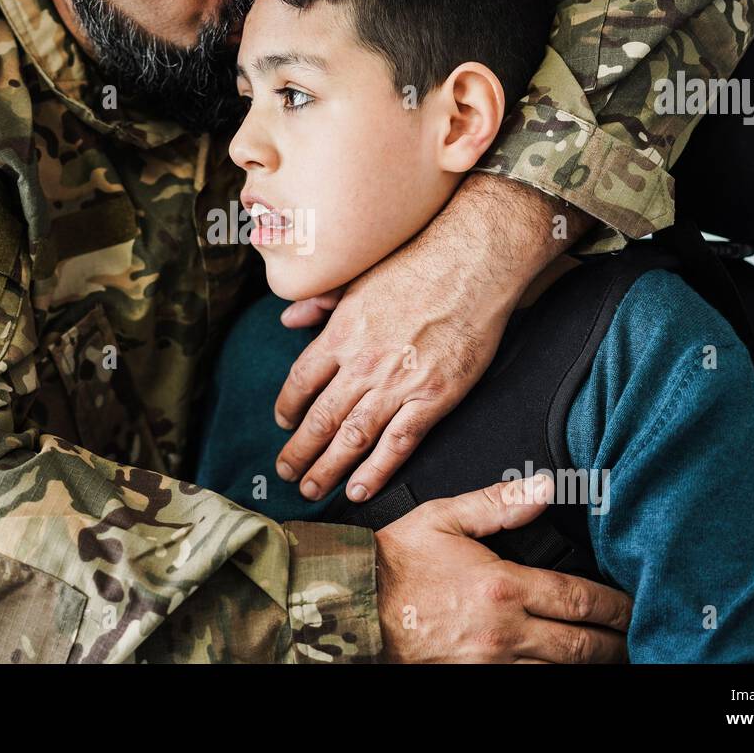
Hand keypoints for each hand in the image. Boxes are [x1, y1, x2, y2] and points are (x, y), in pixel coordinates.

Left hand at [274, 173, 588, 500]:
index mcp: (341, 334)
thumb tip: (289, 320)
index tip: (282, 423)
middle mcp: (363, 364)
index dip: (287, 408)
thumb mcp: (357, 277)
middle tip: (286, 472)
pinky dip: (375, 472)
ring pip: (352, 438)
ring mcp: (397, 385)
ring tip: (311, 489)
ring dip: (326, 469)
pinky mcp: (433, 398)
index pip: (300, 382)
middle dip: (298, 451)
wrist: (471, 264)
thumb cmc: (417, 263)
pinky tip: (358, 490)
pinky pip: (397, 444)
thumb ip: (319, 303)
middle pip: (319, 419)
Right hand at [375, 475, 631, 662]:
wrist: (352, 605)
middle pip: (581, 646)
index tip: (633, 605)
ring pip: (558, 670)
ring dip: (588, 662)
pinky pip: (525, 682)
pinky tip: (559, 665)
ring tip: (608, 653)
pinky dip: (549, 673)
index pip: (579, 599)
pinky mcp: (472, 679)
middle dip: (615, 642)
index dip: (615, 605)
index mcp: (502, 587)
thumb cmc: (394, 562)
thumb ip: (499, 502)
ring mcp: (489, 664)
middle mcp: (503, 632)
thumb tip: (545, 487)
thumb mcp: (443, 518)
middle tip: (637, 636)